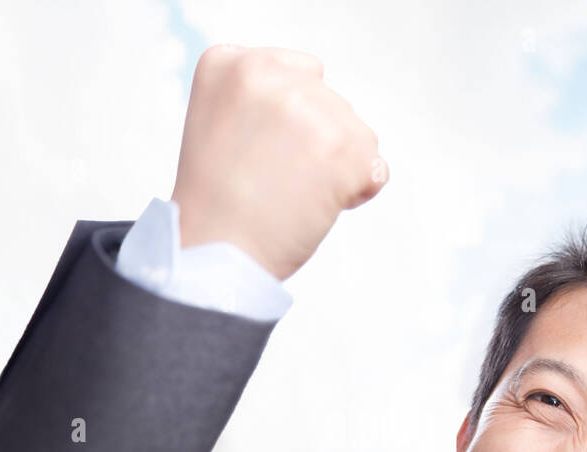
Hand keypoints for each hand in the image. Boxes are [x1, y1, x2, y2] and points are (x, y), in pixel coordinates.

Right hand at [169, 44, 387, 280]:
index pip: (301, 73)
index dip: (294, 121)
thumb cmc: (217, 205)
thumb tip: (329, 108)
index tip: (262, 152)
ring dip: (338, 169)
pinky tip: (316, 206)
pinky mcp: (340, 146)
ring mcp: (306, 108)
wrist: (212, 254)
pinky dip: (356, 193)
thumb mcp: (221, 124)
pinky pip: (374, 168)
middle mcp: (267, 74)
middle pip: (332, 102)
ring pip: (358, 134)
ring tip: (291, 195)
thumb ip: (265, 100)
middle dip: (317, 144)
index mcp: (230, 63)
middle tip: (274, 181)